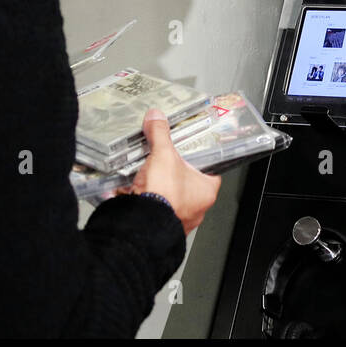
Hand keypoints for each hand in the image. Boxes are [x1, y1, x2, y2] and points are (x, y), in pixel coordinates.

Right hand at [130, 108, 219, 232]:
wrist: (141, 225)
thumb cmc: (164, 196)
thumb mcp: (163, 155)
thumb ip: (160, 134)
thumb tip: (156, 119)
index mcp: (206, 191)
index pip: (210, 171)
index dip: (199, 160)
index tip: (191, 153)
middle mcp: (196, 208)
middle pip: (188, 184)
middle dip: (173, 174)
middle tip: (163, 163)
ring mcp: (179, 219)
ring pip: (171, 198)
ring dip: (159, 189)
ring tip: (147, 176)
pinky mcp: (160, 226)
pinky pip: (154, 210)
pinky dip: (146, 201)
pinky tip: (135, 192)